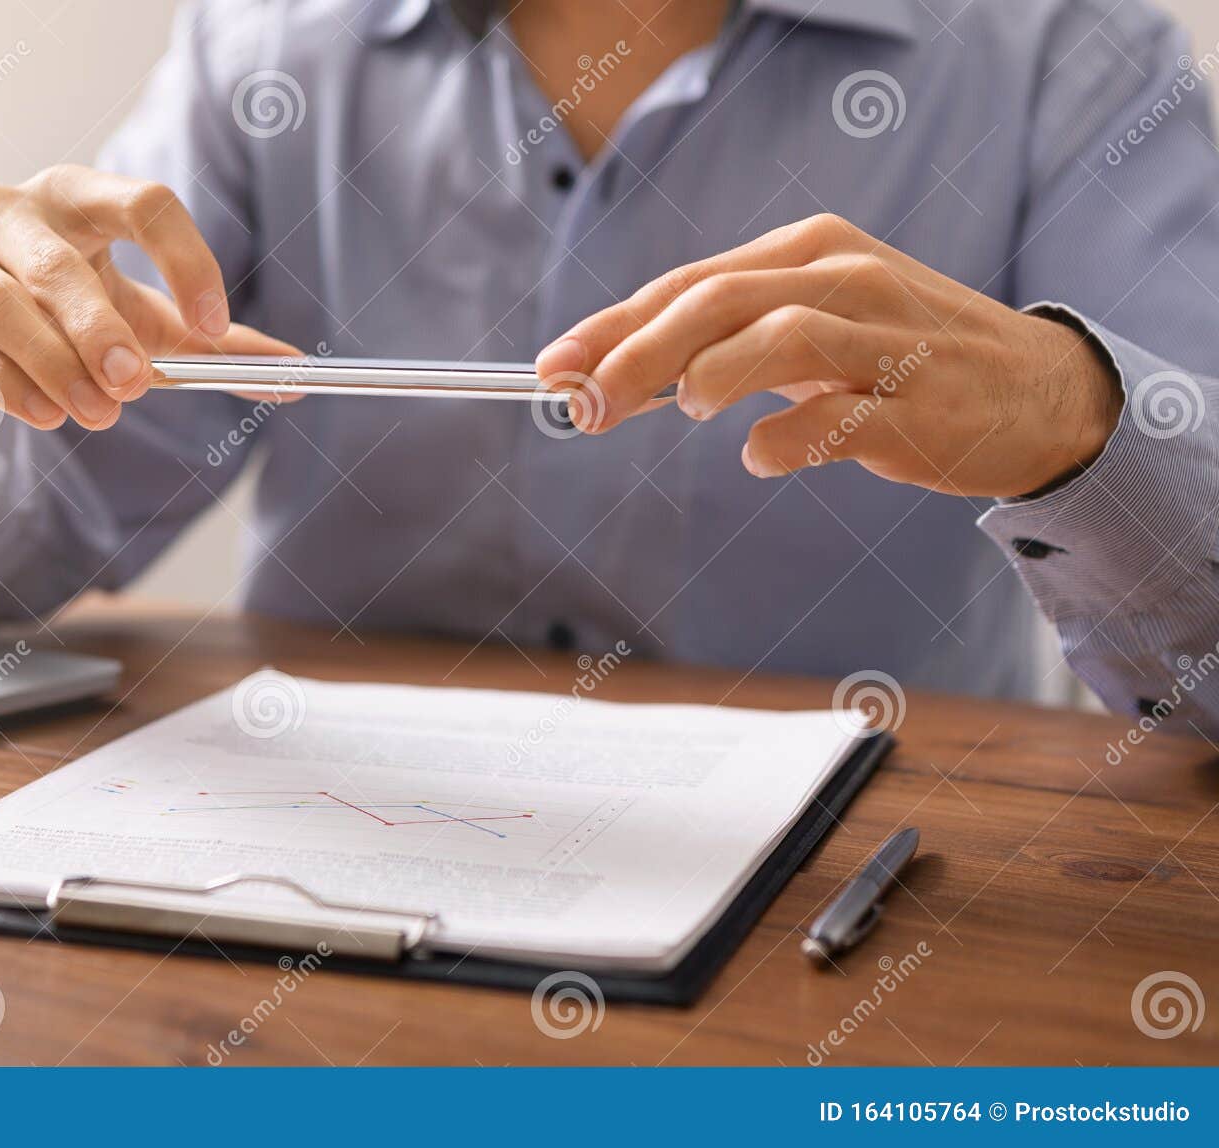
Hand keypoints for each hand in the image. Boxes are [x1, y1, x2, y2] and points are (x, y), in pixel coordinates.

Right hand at [0, 164, 298, 430]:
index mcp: (78, 197)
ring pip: (5, 306)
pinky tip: (45, 413)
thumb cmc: (64, 311)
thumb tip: (296, 376)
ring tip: (96, 412)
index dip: (185, 260)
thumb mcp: (143, 319)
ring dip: (57, 366)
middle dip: (103, 332)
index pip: (142, 201)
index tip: (212, 324)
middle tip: (135, 386)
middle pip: (61, 265)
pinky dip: (10, 386)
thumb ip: (214, 345)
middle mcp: (10, 211)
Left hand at [535, 213, 1122, 498]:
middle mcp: (846, 279)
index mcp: (811, 250)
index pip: (691, 282)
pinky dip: (786, 440)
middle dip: (635, 354)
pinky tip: (761, 457)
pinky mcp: (918, 404)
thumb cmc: (899, 355)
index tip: (553, 366)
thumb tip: (621, 370)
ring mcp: (886, 341)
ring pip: (780, 336)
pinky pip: (839, 419)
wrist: (1035, 390)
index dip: (613, 325)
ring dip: (710, 375)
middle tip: (583, 406)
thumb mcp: (816, 320)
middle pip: (719, 302)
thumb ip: (728, 337)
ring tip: (683, 410)